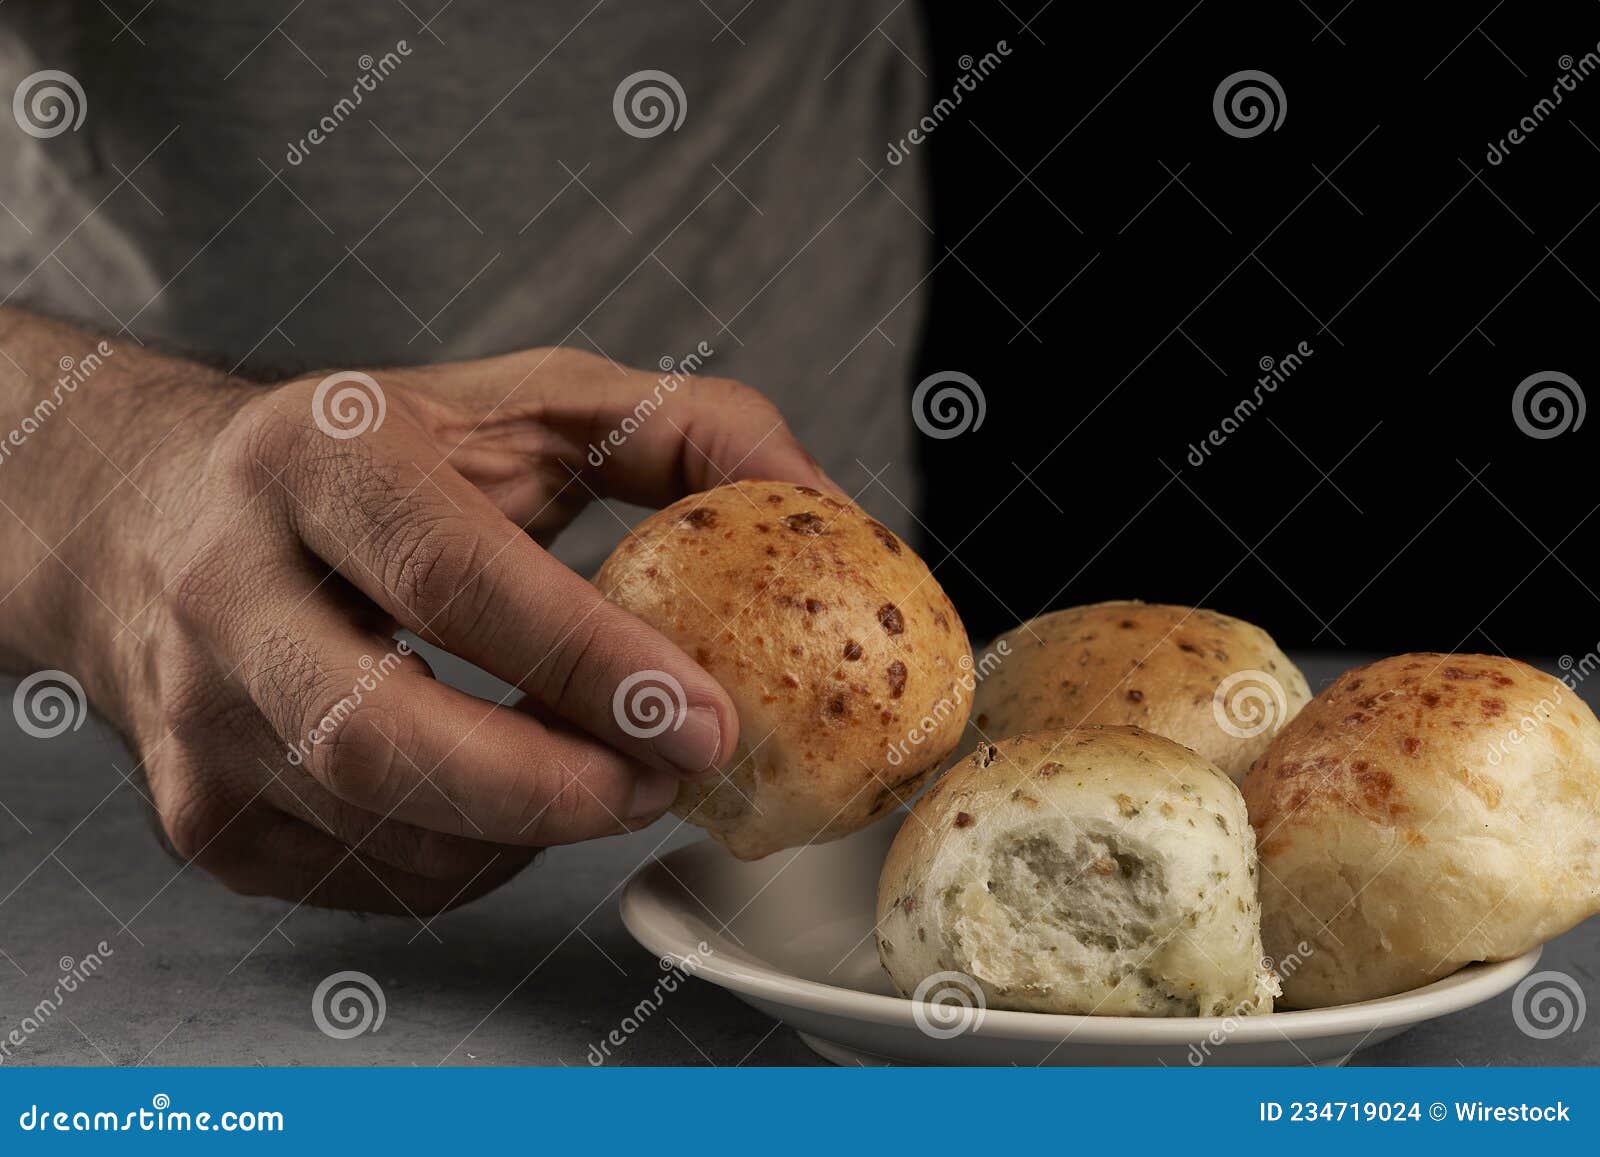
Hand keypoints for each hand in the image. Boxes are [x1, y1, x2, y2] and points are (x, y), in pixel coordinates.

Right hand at [0, 314, 834, 912]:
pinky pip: (374, 876)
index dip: (591, 663)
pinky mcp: (201, 816)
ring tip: (605, 772)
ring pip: (384, 829)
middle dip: (556, 790)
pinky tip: (512, 791)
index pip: (453, 578)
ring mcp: (195, 719)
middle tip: (668, 785)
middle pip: (384, 740)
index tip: (710, 721)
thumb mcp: (530, 404)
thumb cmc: (377, 457)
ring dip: (529, 827)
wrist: (157, 515)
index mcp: (316, 458)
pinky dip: (477, 854)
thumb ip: (689, 431)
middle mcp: (224, 589)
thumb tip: (826, 504)